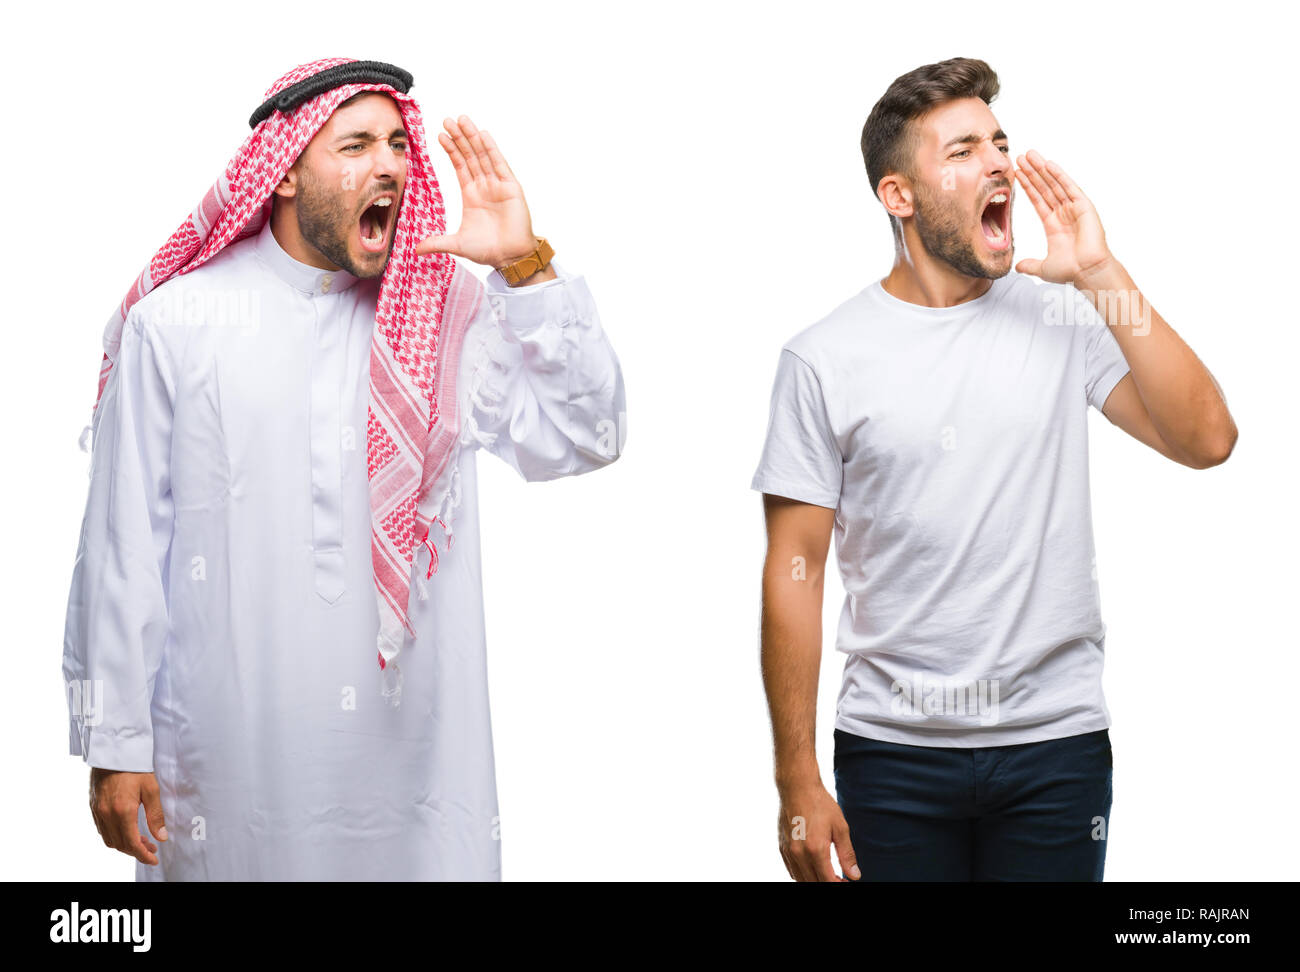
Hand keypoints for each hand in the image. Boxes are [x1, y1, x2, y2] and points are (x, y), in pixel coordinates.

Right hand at [89, 767, 166, 865]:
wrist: (114, 751)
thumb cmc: (135, 767)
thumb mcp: (151, 789)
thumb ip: (156, 815)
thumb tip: (161, 836)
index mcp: (122, 811)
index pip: (132, 843)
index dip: (143, 855)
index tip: (153, 859)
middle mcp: (106, 814)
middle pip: (120, 844)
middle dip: (136, 850)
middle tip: (151, 848)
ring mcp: (97, 811)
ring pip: (109, 839)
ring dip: (125, 844)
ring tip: (141, 840)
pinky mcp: (92, 807)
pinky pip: (102, 830)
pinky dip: (114, 836)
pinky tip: (126, 830)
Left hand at [416, 115, 541, 268]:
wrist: (510, 258)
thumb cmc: (488, 251)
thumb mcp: (457, 245)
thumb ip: (437, 242)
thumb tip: (416, 249)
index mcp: (471, 195)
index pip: (460, 166)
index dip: (451, 150)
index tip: (440, 135)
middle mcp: (484, 187)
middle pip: (470, 156)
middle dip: (459, 138)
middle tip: (448, 120)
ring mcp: (498, 185)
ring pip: (483, 156)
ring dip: (472, 137)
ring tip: (462, 119)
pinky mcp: (511, 188)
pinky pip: (499, 164)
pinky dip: (491, 149)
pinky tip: (482, 135)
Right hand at [777, 781, 860, 881]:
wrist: (797, 787)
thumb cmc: (821, 804)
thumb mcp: (840, 827)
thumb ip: (847, 854)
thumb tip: (855, 876)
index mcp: (816, 849)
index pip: (827, 881)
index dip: (838, 885)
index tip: (846, 881)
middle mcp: (799, 853)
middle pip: (813, 883)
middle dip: (828, 883)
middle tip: (839, 878)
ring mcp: (788, 851)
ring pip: (800, 880)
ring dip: (814, 881)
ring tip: (827, 873)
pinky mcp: (782, 847)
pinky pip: (792, 870)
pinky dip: (802, 875)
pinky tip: (813, 868)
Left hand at [1013, 149, 1113, 287]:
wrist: (1087, 272)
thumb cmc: (1070, 271)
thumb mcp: (1043, 268)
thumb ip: (1029, 265)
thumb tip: (1017, 267)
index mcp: (1053, 225)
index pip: (1037, 200)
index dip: (1028, 186)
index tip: (1017, 174)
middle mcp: (1063, 213)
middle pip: (1044, 188)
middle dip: (1032, 172)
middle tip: (1020, 157)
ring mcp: (1074, 208)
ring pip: (1054, 184)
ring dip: (1042, 169)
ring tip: (1030, 155)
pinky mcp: (1084, 206)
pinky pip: (1069, 187)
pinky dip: (1059, 175)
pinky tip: (1048, 164)